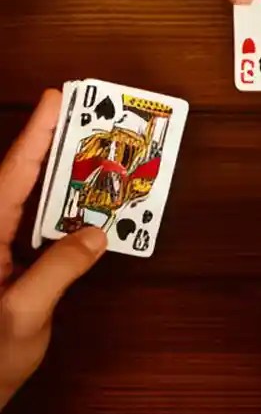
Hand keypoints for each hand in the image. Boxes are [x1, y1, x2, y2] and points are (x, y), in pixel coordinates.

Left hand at [0, 90, 106, 410]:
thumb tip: (95, 234)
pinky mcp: (2, 268)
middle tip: (91, 117)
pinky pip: (32, 228)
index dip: (36, 135)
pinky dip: (60, 213)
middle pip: (20, 181)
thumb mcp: (24, 316)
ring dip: (63, 180)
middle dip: (55, 147)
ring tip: (97, 154)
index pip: (11, 176)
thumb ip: (59, 270)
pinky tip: (86, 206)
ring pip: (28, 203)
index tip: (58, 97)